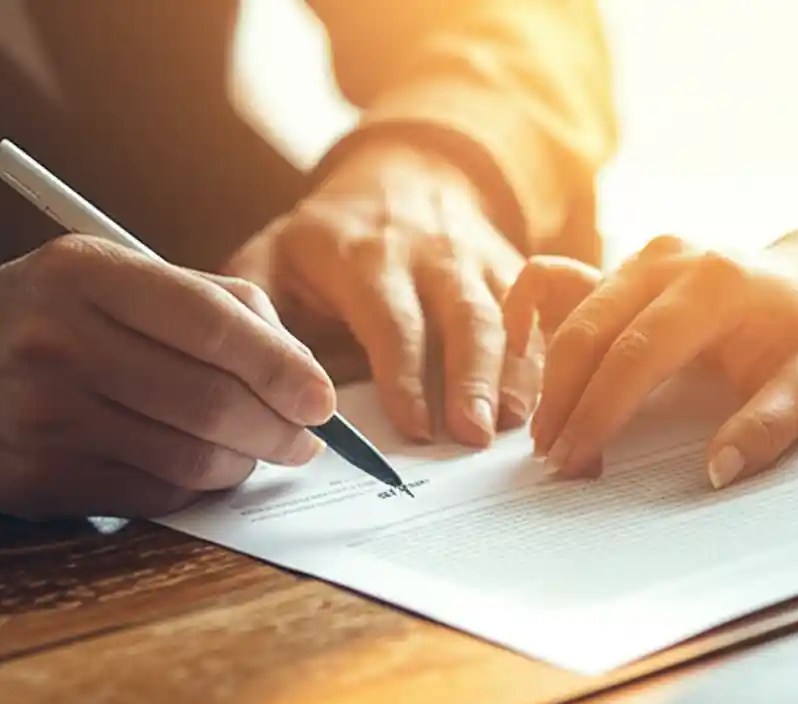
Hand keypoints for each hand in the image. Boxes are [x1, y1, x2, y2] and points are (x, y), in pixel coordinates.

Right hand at [0, 236, 335, 518]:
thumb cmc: (47, 314)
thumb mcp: (111, 274)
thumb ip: (211, 302)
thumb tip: (299, 366)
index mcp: (86, 274)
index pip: (213, 324)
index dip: (283, 368)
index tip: (323, 400)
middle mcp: (58, 342)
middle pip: (211, 401)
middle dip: (280, 428)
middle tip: (307, 438)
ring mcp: (43, 417)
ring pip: (191, 459)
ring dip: (244, 463)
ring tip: (259, 450)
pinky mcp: (39, 481)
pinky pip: (155, 496)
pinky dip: (197, 488)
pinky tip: (204, 467)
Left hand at [225, 139, 537, 446]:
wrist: (406, 174)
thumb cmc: (327, 239)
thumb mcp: (272, 256)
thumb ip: (257, 312)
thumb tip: (258, 381)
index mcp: (366, 255)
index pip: (392, 319)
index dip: (405, 374)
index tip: (414, 426)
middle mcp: (432, 253)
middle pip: (464, 316)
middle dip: (472, 377)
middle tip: (474, 435)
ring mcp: (479, 260)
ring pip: (508, 317)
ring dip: (513, 374)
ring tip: (511, 424)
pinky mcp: (513, 272)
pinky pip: (536, 317)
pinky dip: (540, 360)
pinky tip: (539, 402)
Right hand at [503, 236, 797, 487]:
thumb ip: (769, 427)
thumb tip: (716, 472)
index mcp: (717, 283)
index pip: (639, 352)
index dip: (602, 409)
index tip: (576, 459)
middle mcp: (671, 258)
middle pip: (592, 329)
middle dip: (564, 398)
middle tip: (550, 458)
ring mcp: (644, 256)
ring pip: (576, 316)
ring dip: (554, 378)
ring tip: (548, 437)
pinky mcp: (627, 264)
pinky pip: (565, 285)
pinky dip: (540, 321)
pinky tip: (523, 357)